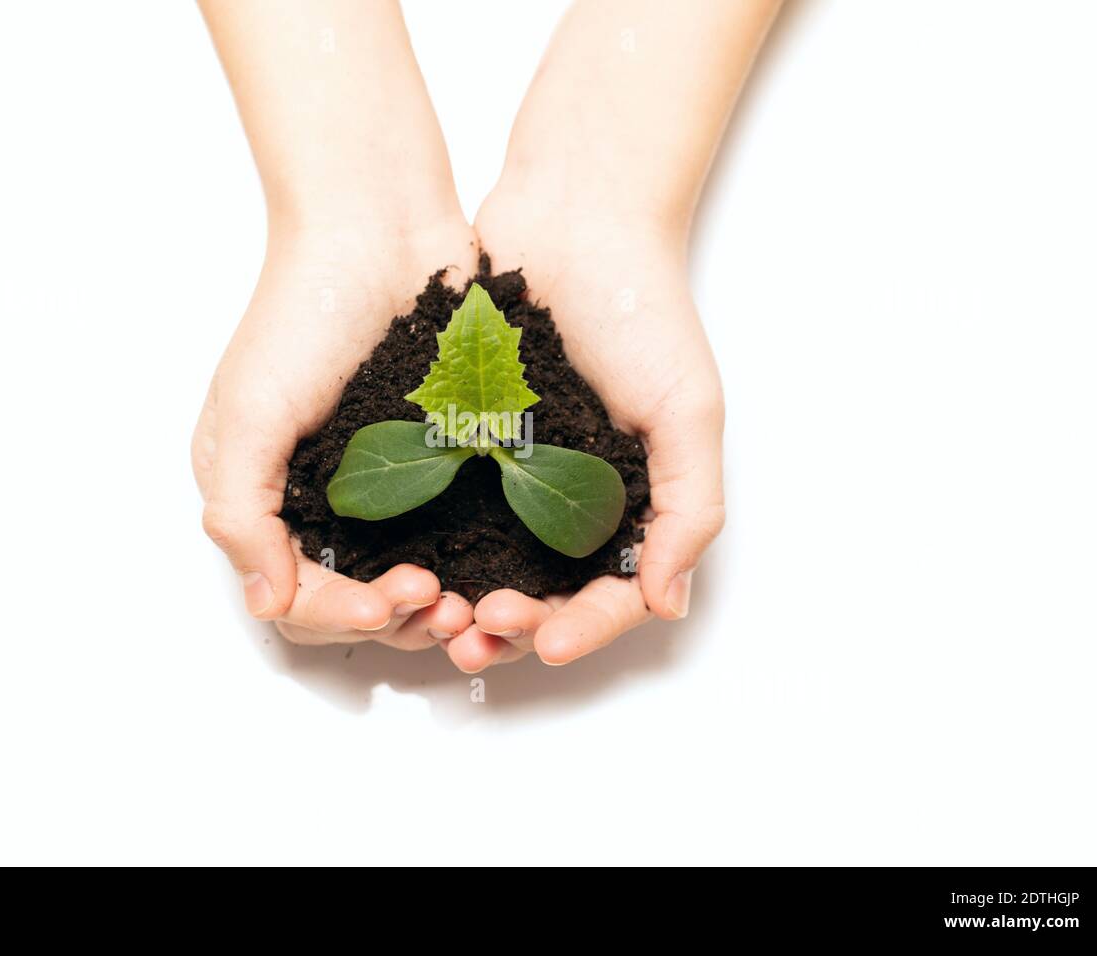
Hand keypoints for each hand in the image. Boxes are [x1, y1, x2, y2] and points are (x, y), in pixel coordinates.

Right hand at [192, 216, 480, 649]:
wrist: (380, 227)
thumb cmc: (300, 311)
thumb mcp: (247, 412)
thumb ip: (242, 511)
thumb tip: (265, 603)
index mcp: (267, 496)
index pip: (297, 597)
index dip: (340, 614)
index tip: (387, 602)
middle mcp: (323, 500)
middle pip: (356, 602)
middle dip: (396, 620)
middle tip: (442, 607)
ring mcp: (386, 482)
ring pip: (412, 579)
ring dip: (439, 607)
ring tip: (474, 605)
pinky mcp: (442, 461)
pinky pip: (456, 535)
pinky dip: (474, 565)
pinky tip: (500, 570)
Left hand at [441, 189, 724, 669]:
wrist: (573, 218)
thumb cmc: (644, 308)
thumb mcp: (688, 410)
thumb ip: (689, 508)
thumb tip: (668, 604)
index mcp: (634, 500)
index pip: (612, 592)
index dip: (585, 627)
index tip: (549, 643)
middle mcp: (573, 497)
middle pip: (545, 593)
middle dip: (515, 628)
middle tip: (478, 634)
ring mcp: (515, 473)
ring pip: (488, 565)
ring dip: (466, 601)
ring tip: (437, 614)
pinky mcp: (462, 443)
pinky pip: (443, 511)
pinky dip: (431, 545)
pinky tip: (407, 564)